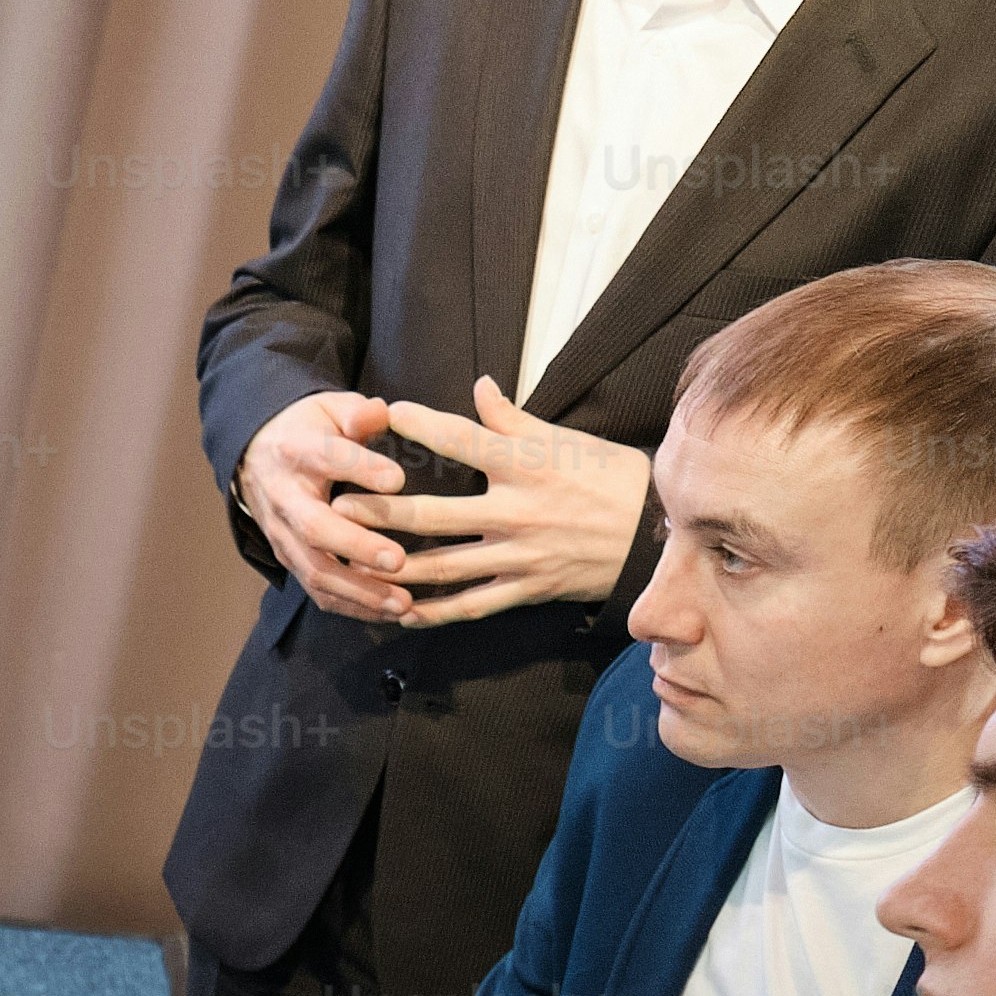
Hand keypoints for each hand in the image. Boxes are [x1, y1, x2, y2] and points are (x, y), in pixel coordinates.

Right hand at [237, 387, 416, 626]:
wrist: (257, 456)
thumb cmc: (309, 430)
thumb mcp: (329, 409)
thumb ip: (358, 413)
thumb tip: (380, 414)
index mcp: (296, 451)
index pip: (327, 459)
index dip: (360, 469)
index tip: (398, 479)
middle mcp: (284, 498)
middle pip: (315, 527)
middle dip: (356, 547)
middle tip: (398, 560)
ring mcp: (283, 535)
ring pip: (315, 570)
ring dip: (360, 590)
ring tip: (403, 602)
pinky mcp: (290, 559)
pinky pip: (318, 591)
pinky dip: (353, 606)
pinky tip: (389, 614)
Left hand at [359, 380, 649, 623]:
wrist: (657, 533)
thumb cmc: (611, 478)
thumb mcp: (569, 440)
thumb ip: (515, 419)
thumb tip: (479, 385)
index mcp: (529, 465)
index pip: (465, 440)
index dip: (423, 424)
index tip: (387, 413)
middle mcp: (519, 511)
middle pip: (435, 515)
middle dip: (382, 514)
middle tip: (338, 508)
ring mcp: (520, 554)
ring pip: (444, 567)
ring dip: (395, 567)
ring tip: (354, 562)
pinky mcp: (527, 588)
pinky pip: (472, 605)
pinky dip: (435, 611)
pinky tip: (401, 611)